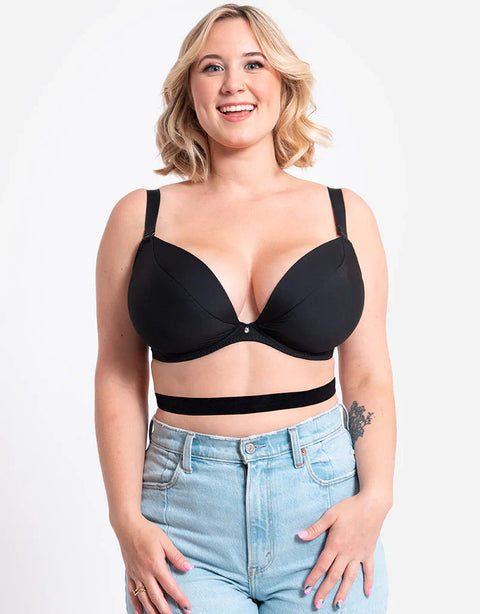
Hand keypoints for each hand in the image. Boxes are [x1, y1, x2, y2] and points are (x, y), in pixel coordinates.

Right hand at [117, 514, 192, 613]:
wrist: (127, 526)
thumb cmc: (147, 531)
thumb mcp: (165, 541)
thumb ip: (176, 556)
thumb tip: (189, 568)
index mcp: (156, 565)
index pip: (170, 587)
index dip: (180, 598)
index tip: (188, 608)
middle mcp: (145, 573)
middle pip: (157, 598)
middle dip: (166, 611)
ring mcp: (136, 575)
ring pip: (144, 598)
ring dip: (152, 611)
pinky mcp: (129, 573)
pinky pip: (132, 592)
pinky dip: (136, 604)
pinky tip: (140, 612)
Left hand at [297, 492, 388, 608]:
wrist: (372, 504)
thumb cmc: (350, 507)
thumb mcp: (330, 515)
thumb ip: (315, 528)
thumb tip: (299, 536)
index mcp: (335, 544)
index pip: (322, 565)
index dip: (313, 577)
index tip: (306, 589)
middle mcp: (347, 553)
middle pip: (334, 576)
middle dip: (324, 590)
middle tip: (317, 604)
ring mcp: (359, 554)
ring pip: (350, 578)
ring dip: (343, 592)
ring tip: (337, 605)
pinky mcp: (368, 552)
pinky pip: (369, 570)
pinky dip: (368, 582)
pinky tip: (367, 593)